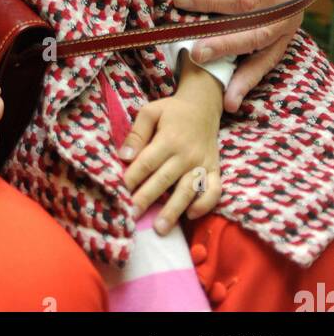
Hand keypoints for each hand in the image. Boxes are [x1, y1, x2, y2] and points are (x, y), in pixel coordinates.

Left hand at [118, 79, 222, 233]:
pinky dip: (205, 205)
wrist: (203, 106)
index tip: (119, 192)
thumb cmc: (172, 111)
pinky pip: (214, 191)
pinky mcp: (215, 170)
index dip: (133, 178)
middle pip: (164, 180)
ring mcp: (203, 164)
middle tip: (132, 216)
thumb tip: (124, 157)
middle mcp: (187, 154)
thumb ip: (137, 133)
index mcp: (169, 138)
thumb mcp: (150, 112)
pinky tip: (191, 215)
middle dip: (147, 199)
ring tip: (160, 228)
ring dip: (174, 210)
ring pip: (188, 190)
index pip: (147, 162)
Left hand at [170, 0, 310, 112]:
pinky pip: (267, 60)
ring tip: (221, 94)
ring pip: (261, 52)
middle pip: (252, 31)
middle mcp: (286, 9)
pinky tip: (233, 98)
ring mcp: (285, 25)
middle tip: (194, 52)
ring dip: (239, 73)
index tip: (181, 0)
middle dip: (222, 44)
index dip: (211, 1)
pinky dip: (250, 80)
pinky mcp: (280, 34)